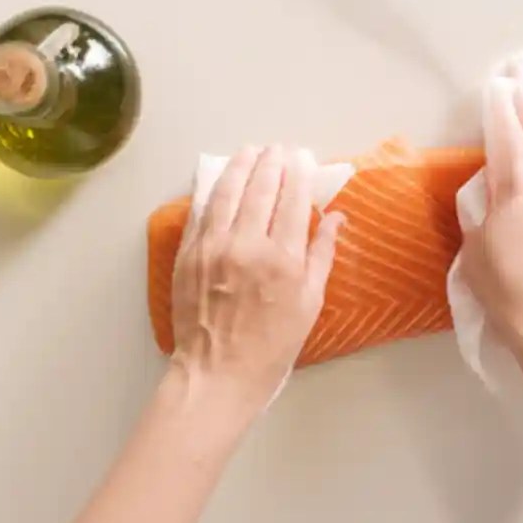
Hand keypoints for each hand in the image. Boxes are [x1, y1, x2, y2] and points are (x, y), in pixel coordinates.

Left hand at [170, 144, 343, 411]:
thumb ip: (321, 256)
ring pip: (227, 193)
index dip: (299, 173)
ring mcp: (213, 247)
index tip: (302, 157)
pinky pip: (201, 213)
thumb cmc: (272, 347)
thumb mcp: (309, 305)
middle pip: (260, 188)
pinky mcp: (188, 255)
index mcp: (284, 258)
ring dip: (240, 167)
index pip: (293, 199)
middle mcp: (247, 245)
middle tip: (277, 149)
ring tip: (250, 152)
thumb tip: (335, 217)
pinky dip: (213, 192)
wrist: (217, 374)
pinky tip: (220, 181)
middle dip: (271, 162)